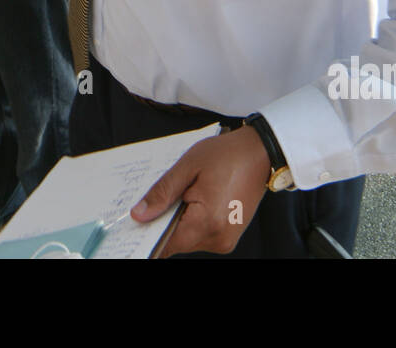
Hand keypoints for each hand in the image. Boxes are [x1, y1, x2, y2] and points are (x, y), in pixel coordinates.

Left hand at [130, 125, 270, 256]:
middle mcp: (219, 238)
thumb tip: (139, 215)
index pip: (166, 244)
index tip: (134, 223)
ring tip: (186, 192)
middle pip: (177, 242)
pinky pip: (201, 234)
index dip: (147, 234)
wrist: (261, 152)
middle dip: (164, 222)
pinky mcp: (229, 235)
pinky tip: (195, 198)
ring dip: (180, 220)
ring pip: (188, 239)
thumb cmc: (227, 154)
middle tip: (162, 196)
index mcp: (208, 222)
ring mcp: (226, 240)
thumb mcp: (188, 167)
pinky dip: (193, 220)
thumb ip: (162, 193)